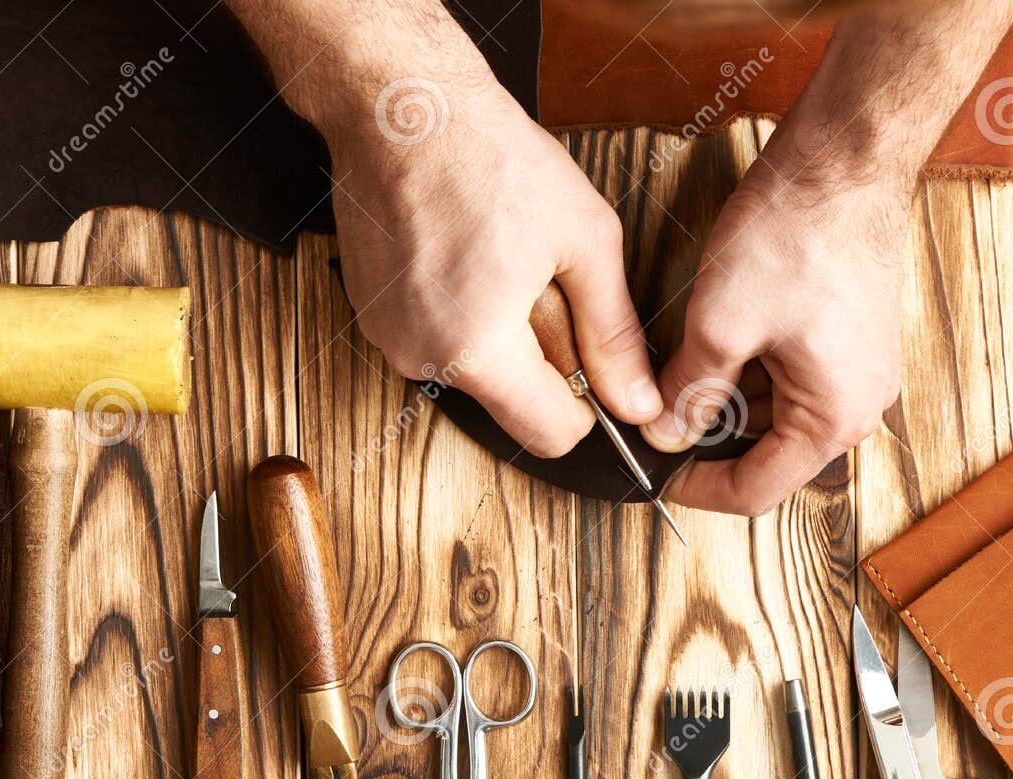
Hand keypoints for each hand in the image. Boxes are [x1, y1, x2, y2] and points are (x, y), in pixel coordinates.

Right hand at [226, 0, 658, 458]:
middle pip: (511, 401)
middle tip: (539, 278)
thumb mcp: (584, 241)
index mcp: (477, 351)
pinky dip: (461, 312)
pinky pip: (437, 339)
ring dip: (499, 331)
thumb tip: (640, 404)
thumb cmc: (491, 157)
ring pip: (474, 370)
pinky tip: (463, 251)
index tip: (592, 360)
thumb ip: (613, 334)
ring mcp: (389, 339)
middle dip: (540, 356)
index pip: (551, 436)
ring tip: (497, 257)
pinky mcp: (372, 316)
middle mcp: (422, 359)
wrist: (401, 106)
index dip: (586, 408)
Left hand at [644, 138, 907, 514]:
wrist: (846, 159)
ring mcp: (860, 371)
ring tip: (681, 370)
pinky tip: (716, 341)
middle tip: (656, 419)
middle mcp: (859, 405)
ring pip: (776, 414)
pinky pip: (793, 377)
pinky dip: (751, 371)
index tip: (655, 473)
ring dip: (727, 401)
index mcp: (834, 420)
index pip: (754, 490)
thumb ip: (688, 393)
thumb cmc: (797, 235)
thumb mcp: (720, 325)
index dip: (695, 488)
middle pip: (768, 454)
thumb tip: (663, 432)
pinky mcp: (851, 338)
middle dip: (708, 440)